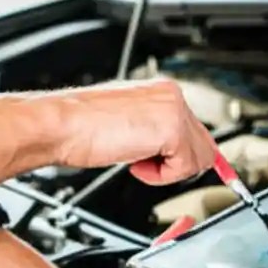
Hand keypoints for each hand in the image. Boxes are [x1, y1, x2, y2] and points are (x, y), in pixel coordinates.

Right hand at [51, 78, 216, 184]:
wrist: (62, 123)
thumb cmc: (80, 124)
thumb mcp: (126, 121)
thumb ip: (153, 129)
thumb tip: (171, 150)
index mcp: (160, 90)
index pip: (195, 128)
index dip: (183, 153)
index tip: (178, 165)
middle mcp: (171, 95)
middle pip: (205, 144)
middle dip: (177, 162)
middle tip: (144, 163)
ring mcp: (174, 110)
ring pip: (200, 158)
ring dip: (168, 170)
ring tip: (135, 160)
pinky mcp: (173, 130)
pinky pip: (185, 168)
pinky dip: (161, 176)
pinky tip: (135, 164)